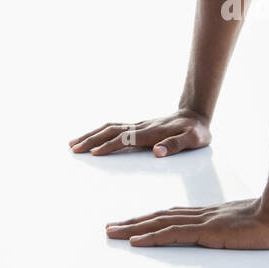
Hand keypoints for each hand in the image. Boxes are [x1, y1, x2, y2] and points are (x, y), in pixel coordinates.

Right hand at [69, 109, 210, 156]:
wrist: (195, 114)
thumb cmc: (195, 131)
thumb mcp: (192, 139)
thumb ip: (175, 145)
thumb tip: (157, 152)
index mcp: (150, 132)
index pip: (124, 139)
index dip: (109, 146)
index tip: (93, 153)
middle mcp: (140, 127)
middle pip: (110, 131)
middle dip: (90, 139)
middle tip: (73, 148)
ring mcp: (137, 125)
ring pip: (109, 128)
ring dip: (90, 134)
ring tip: (73, 142)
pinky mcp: (137, 127)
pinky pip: (113, 128)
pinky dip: (99, 132)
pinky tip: (92, 137)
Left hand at [106, 197, 268, 248]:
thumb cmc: (264, 222)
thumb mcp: (239, 227)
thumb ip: (224, 230)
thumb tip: (216, 237)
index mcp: (204, 214)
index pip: (168, 216)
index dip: (147, 219)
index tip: (130, 224)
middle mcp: (196, 215)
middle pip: (157, 217)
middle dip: (132, 223)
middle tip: (110, 229)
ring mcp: (199, 222)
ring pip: (158, 224)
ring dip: (133, 229)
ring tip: (113, 233)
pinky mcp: (204, 232)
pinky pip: (172, 234)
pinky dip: (151, 237)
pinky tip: (136, 241)